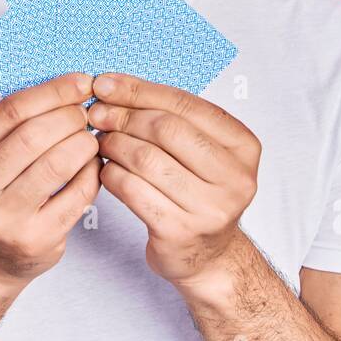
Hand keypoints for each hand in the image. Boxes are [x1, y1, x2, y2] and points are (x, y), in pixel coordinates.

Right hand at [0, 72, 101, 292]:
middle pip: (33, 136)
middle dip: (70, 117)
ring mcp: (2, 218)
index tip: (81, 82)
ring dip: (84, 143)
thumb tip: (71, 84)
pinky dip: (92, 172)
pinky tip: (94, 165)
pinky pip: (76, 194)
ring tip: (91, 137)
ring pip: (57, 164)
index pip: (11, 110)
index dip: (53, 92)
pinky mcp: (34, 239)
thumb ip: (15, 123)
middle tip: (88, 113)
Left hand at [87, 73, 260, 288]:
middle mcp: (234, 177)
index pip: (186, 104)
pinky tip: (105, 169)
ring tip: (100, 140)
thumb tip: (113, 87)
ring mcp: (210, 208)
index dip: (140, 90)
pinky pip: (132, 190)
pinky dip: (111, 174)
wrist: (207, 256)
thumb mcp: (202, 152)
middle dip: (124, 116)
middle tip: (97, 114)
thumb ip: (172, 118)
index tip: (106, 83)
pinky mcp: (180, 232)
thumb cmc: (198, 193)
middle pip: (166, 129)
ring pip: (146, 159)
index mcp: (244, 146)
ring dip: (114, 144)